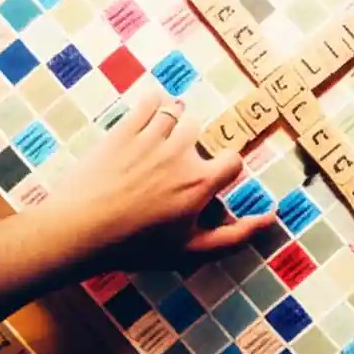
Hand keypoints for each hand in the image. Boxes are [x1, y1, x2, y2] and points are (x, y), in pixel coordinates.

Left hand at [0, 90, 274, 323]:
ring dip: (174, 120)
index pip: (232, 160)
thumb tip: (272, 219)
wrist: (80, 231)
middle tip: (173, 163)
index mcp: (199, 183)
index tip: (210, 177)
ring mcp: (151, 138)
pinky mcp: (122, 130)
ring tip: (160, 136)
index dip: (225, 168)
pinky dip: (153, 102)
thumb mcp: (190, 251)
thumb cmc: (136, 247)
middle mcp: (181, 154)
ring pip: (176, 113)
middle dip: (192, 143)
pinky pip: (148, 102)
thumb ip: (235, 236)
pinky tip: (149, 110)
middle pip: (201, 131)